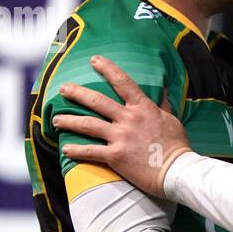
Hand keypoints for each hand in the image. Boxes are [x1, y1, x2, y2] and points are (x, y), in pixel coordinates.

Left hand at [53, 54, 190, 196]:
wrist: (177, 171)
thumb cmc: (177, 146)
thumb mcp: (172, 120)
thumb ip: (163, 104)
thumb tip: (163, 88)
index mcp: (143, 108)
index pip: (122, 82)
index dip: (107, 69)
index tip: (94, 60)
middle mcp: (128, 119)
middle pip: (97, 101)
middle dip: (77, 93)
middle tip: (63, 89)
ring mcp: (120, 137)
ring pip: (88, 125)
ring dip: (69, 121)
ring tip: (56, 120)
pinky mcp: (115, 156)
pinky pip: (90, 151)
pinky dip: (76, 150)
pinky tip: (65, 149)